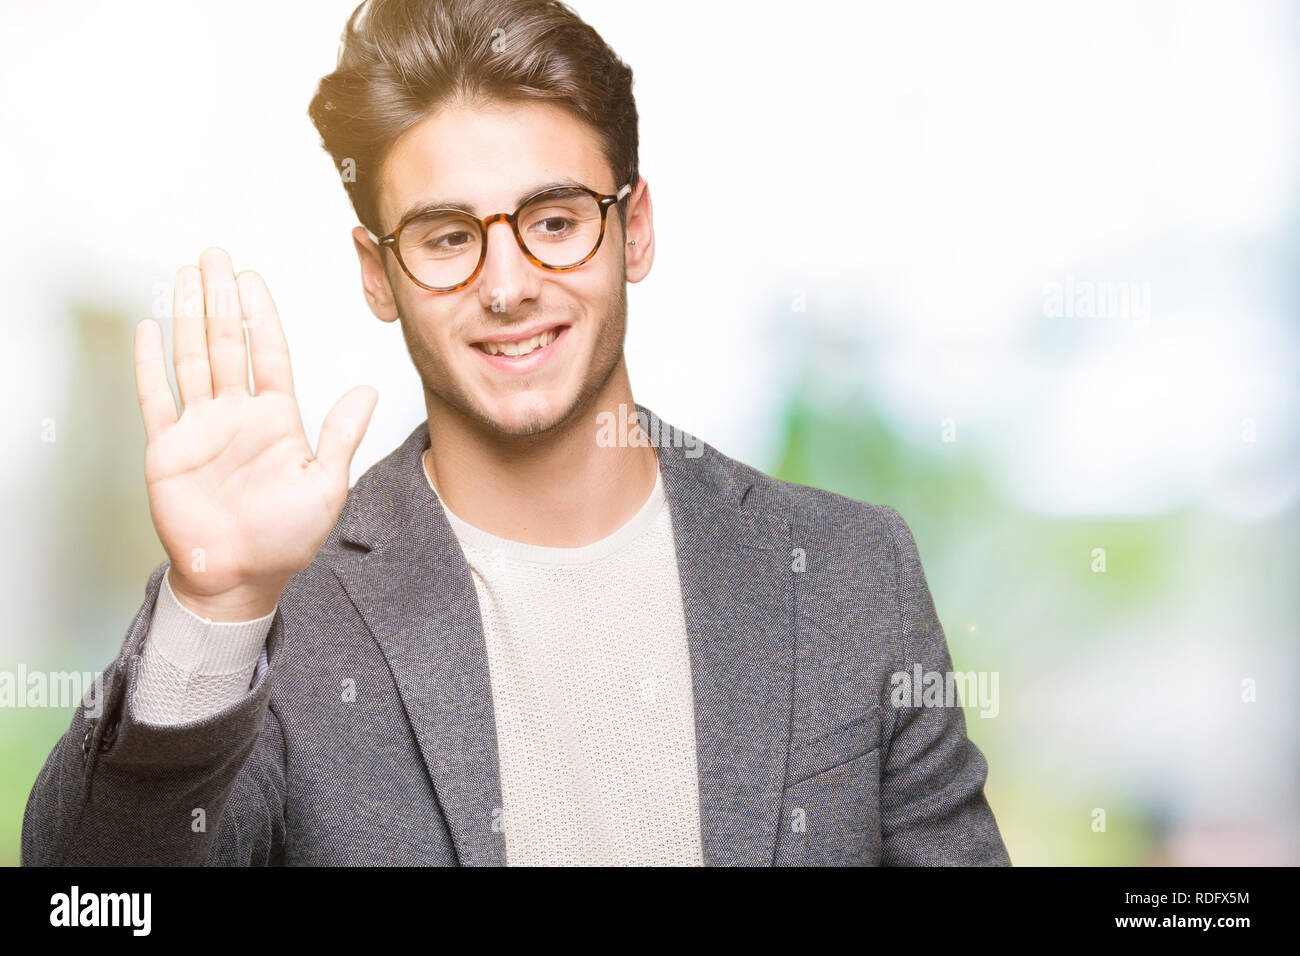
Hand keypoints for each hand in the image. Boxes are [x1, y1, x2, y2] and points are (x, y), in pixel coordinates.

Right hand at [133, 247, 376, 620]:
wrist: (241, 578)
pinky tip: (150, 330)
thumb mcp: (326, 484)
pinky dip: (150, 364)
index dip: (260, 315)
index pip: (268, 353)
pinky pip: (156, 398)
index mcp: (276, 419)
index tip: (253, 279)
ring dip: (186, 316)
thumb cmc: (287, 539)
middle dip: (220, 298)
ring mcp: (200, 428)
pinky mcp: (168, 449)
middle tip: (215, 255)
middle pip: (226, 343)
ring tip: (185, 275)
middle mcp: (237, 415)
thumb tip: (369, 391)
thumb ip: (342, 435)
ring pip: (192, 359)